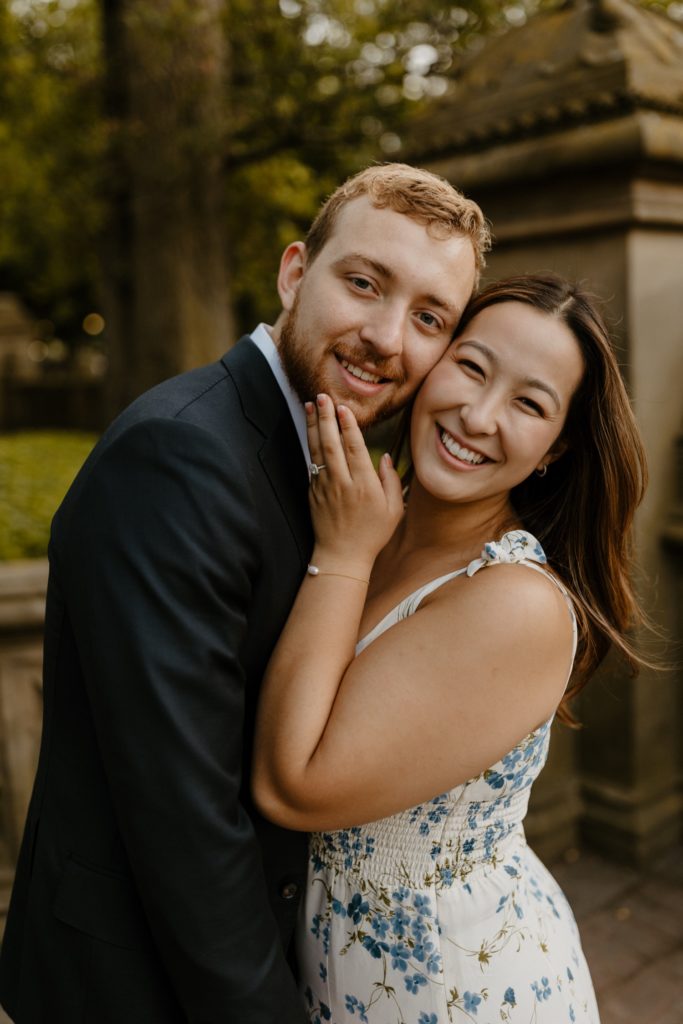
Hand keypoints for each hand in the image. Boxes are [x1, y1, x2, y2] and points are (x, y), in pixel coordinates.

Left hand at [306, 395, 403, 574]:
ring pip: (317, 451)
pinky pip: (312, 463)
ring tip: (311, 405)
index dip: (348, 426)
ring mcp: (324, 487)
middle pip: (332, 444)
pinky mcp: (313, 492)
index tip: (344, 407)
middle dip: (326, 418)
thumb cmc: (372, 534)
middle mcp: (342, 484)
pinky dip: (310, 444)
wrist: (341, 557)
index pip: (354, 449)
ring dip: (314, 426)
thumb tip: (385, 457)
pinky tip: (310, 429)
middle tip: (323, 395)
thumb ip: (391, 481)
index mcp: (364, 486)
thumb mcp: (393, 510)